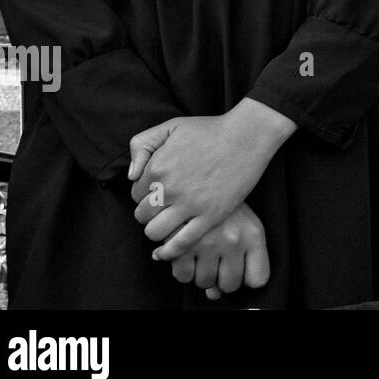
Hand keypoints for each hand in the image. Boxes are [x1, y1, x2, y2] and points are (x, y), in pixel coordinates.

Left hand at [128, 100, 294, 260]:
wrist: (248, 136)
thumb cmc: (210, 130)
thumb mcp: (171, 126)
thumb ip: (142, 145)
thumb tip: (131, 176)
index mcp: (157, 167)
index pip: (135, 194)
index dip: (145, 193)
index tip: (158, 191)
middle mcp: (169, 188)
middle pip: (142, 215)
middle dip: (149, 213)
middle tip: (164, 207)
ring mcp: (190, 204)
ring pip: (155, 232)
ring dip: (157, 230)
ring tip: (167, 223)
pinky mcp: (210, 216)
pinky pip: (180, 243)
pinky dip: (168, 252)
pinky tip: (164, 252)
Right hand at [167, 202, 270, 300]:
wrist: (198, 172)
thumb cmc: (221, 201)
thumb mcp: (240, 221)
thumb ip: (236, 258)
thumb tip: (214, 295)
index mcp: (253, 234)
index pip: (258, 278)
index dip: (246, 278)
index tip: (238, 270)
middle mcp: (234, 240)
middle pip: (230, 285)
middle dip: (221, 278)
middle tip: (214, 261)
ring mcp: (208, 243)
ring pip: (204, 283)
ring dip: (200, 273)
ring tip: (199, 253)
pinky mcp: (182, 243)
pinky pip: (182, 276)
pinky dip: (181, 268)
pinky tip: (184, 251)